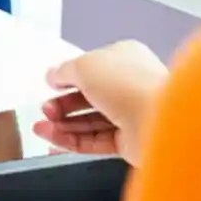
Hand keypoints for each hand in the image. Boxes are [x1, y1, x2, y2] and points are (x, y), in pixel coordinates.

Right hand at [32, 40, 168, 165]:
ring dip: (63, 124)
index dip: (69, 77)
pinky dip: (72, 141)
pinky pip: (94, 142)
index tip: (51, 85)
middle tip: (46, 109)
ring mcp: (131, 116)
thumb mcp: (85, 65)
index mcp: (126, 59)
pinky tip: (54, 140)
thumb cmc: (131, 85)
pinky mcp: (129, 142)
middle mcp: (130, 87)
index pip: (91, 68)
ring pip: (90, 121)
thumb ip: (64, 70)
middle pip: (88, 97)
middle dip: (63, 104)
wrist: (159, 121)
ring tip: (42, 127)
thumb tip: (53, 75)